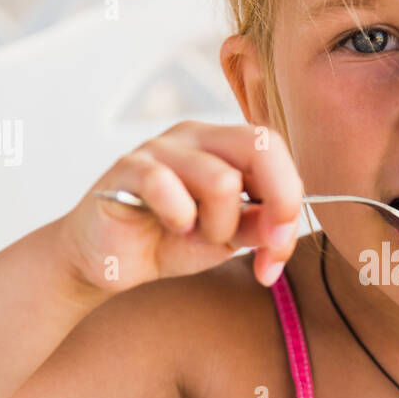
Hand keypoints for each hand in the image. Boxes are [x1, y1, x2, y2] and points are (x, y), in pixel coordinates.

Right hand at [58, 121, 302, 293]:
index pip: (274, 151)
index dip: (289, 198)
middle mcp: (196, 136)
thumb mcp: (229, 237)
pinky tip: (172, 227)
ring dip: (219, 226)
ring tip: (195, 235)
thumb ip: (261, 226)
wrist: (109, 261)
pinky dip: (179, 218)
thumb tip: (286, 226)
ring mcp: (161, 148)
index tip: (279, 248)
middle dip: (276, 203)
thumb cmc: (169, 239)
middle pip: (259, 146)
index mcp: (224, 146)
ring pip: (222, 179)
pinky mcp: (127, 169)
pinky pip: (166, 186)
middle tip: (263, 247)